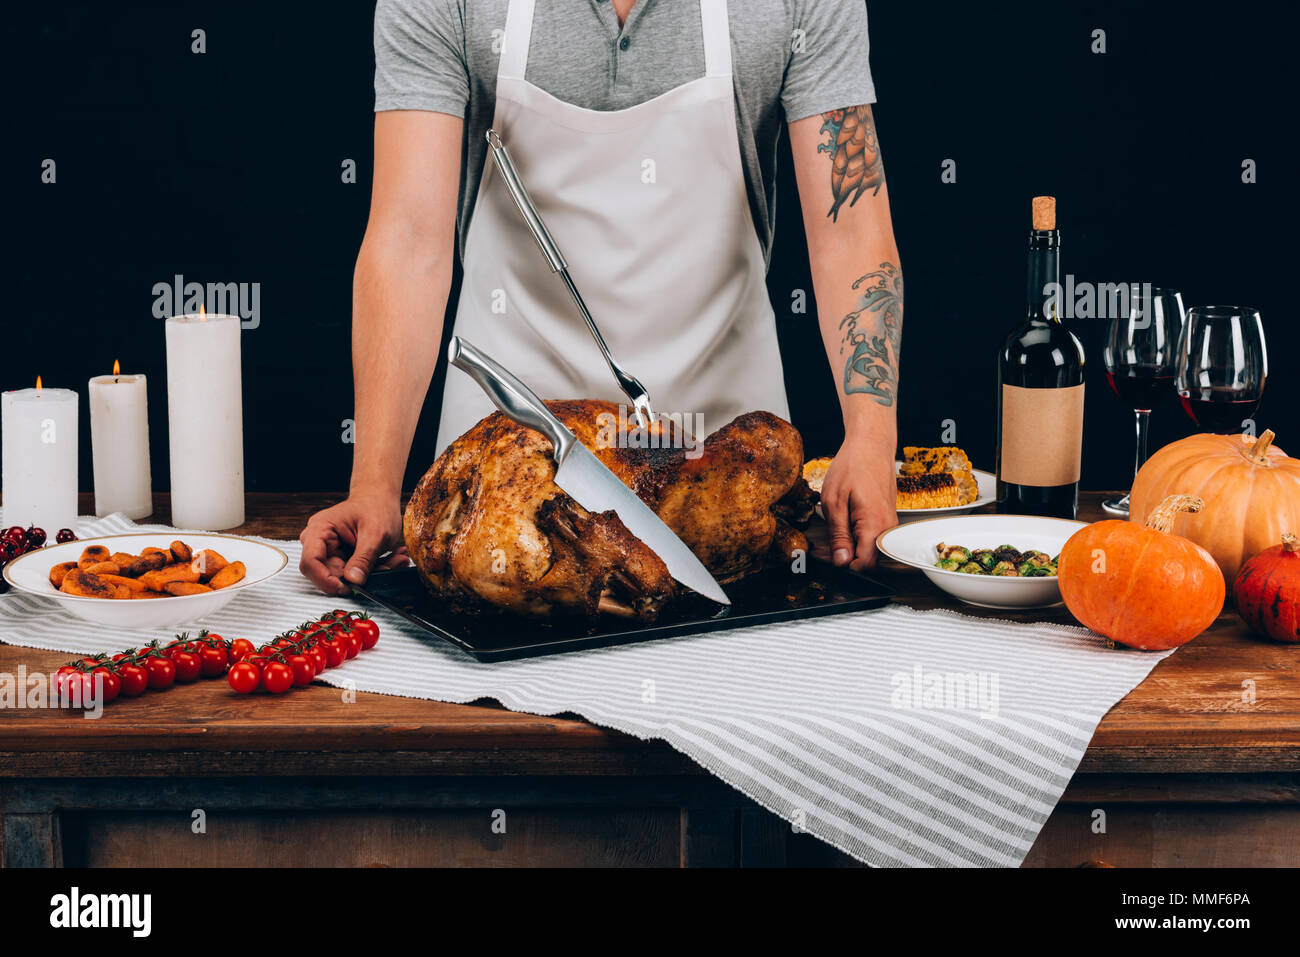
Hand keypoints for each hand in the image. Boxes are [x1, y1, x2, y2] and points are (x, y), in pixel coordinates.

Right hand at [299, 491, 409, 594]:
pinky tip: (392, 558)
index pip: (310, 562)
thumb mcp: (375, 533)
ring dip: (373, 572)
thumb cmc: (375, 506)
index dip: (325, 579)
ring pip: (345, 576)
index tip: (346, 588)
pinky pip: (355, 573)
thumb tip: (353, 581)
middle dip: (359, 577)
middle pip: (328, 572)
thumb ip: (364, 558)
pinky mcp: (342, 558)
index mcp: (320, 529)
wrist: (379, 498)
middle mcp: (320, 541)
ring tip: (395, 559)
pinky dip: (376, 569)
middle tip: (386, 569)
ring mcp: (330, 551)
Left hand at [819, 438, 896, 571]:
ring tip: (826, 540)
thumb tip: (841, 562)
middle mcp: (887, 529)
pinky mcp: (885, 519)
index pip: (863, 565)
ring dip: (848, 549)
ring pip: (869, 550)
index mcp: (875, 525)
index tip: (823, 558)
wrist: (871, 445)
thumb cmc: (853, 466)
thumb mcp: (834, 501)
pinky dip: (855, 538)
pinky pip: (871, 538)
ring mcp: (888, 524)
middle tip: (820, 550)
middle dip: (843, 560)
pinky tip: (840, 528)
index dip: (842, 567)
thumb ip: (838, 535)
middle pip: (867, 561)